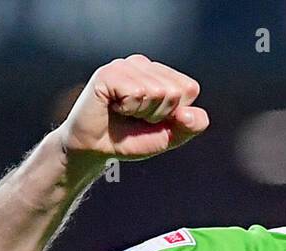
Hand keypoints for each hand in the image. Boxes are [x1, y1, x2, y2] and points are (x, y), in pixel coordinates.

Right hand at [58, 54, 209, 162]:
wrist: (95, 150)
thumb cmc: (130, 138)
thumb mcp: (169, 135)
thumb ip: (190, 125)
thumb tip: (189, 113)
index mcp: (159, 74)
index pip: (189, 89)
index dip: (175, 113)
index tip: (153, 119)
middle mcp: (142, 64)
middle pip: (175, 91)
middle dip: (159, 114)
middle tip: (136, 118)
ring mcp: (124, 66)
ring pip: (156, 91)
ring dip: (142, 113)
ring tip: (124, 113)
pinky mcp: (108, 73)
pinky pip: (136, 92)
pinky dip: (128, 109)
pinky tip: (113, 107)